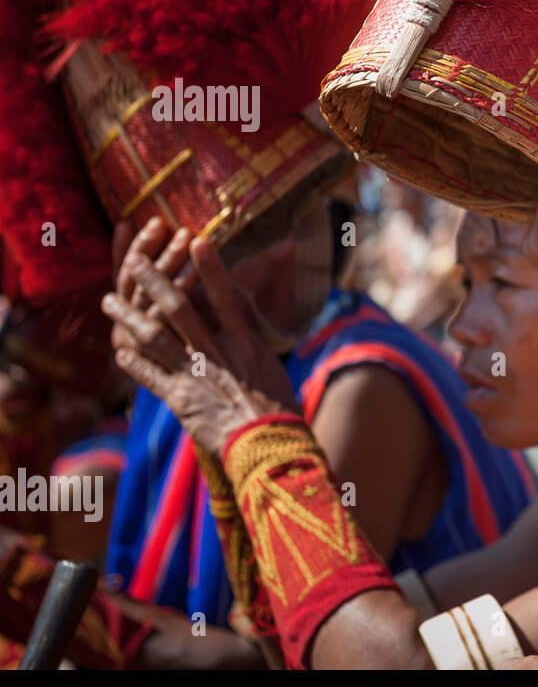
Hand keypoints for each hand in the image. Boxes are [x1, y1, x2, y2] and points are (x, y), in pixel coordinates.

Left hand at [101, 234, 299, 454]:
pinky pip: (152, 378)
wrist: (272, 446)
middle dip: (157, 281)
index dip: (211, 268)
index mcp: (246, 345)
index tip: (197, 241)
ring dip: (130, 318)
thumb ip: (252, 343)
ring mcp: (197, 376)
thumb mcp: (272, 368)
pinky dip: (135, 365)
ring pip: (156, 339)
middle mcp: (219, 354)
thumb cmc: (279, 409)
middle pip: (182, 309)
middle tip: (136, 260)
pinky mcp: (182, 401)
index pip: (227, 297)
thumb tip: (243, 321)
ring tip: (110, 301)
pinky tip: (119, 353)